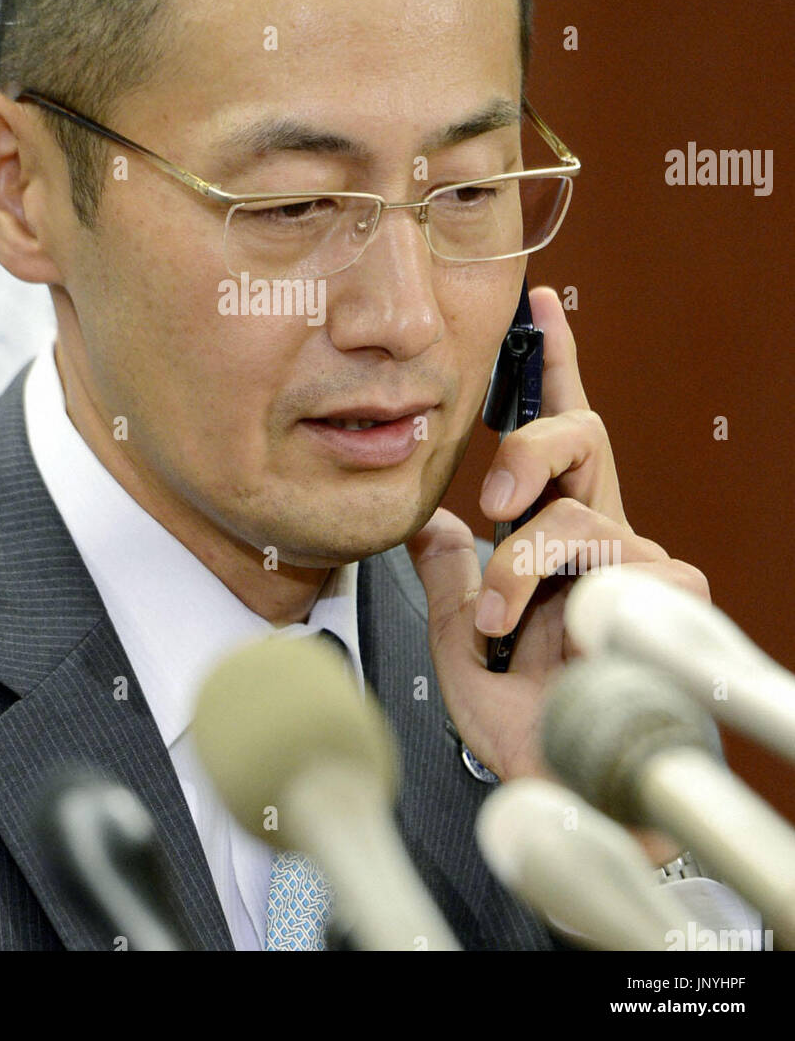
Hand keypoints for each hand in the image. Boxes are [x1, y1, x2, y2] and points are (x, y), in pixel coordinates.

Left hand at [406, 286, 709, 853]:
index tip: (545, 303)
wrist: (560, 792)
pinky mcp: (667, 597)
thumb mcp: (454, 641)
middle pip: (583, 436)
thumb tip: (429, 521)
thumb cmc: (519, 727)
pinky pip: (611, 562)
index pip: (559, 435)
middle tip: (493, 488)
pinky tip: (553, 642)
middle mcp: (599, 536)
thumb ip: (444, 577)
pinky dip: (553, 597)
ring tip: (494, 617)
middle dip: (531, 443)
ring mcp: (635, 565)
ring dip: (518, 565)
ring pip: (576, 511)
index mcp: (553, 532)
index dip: (556, 366)